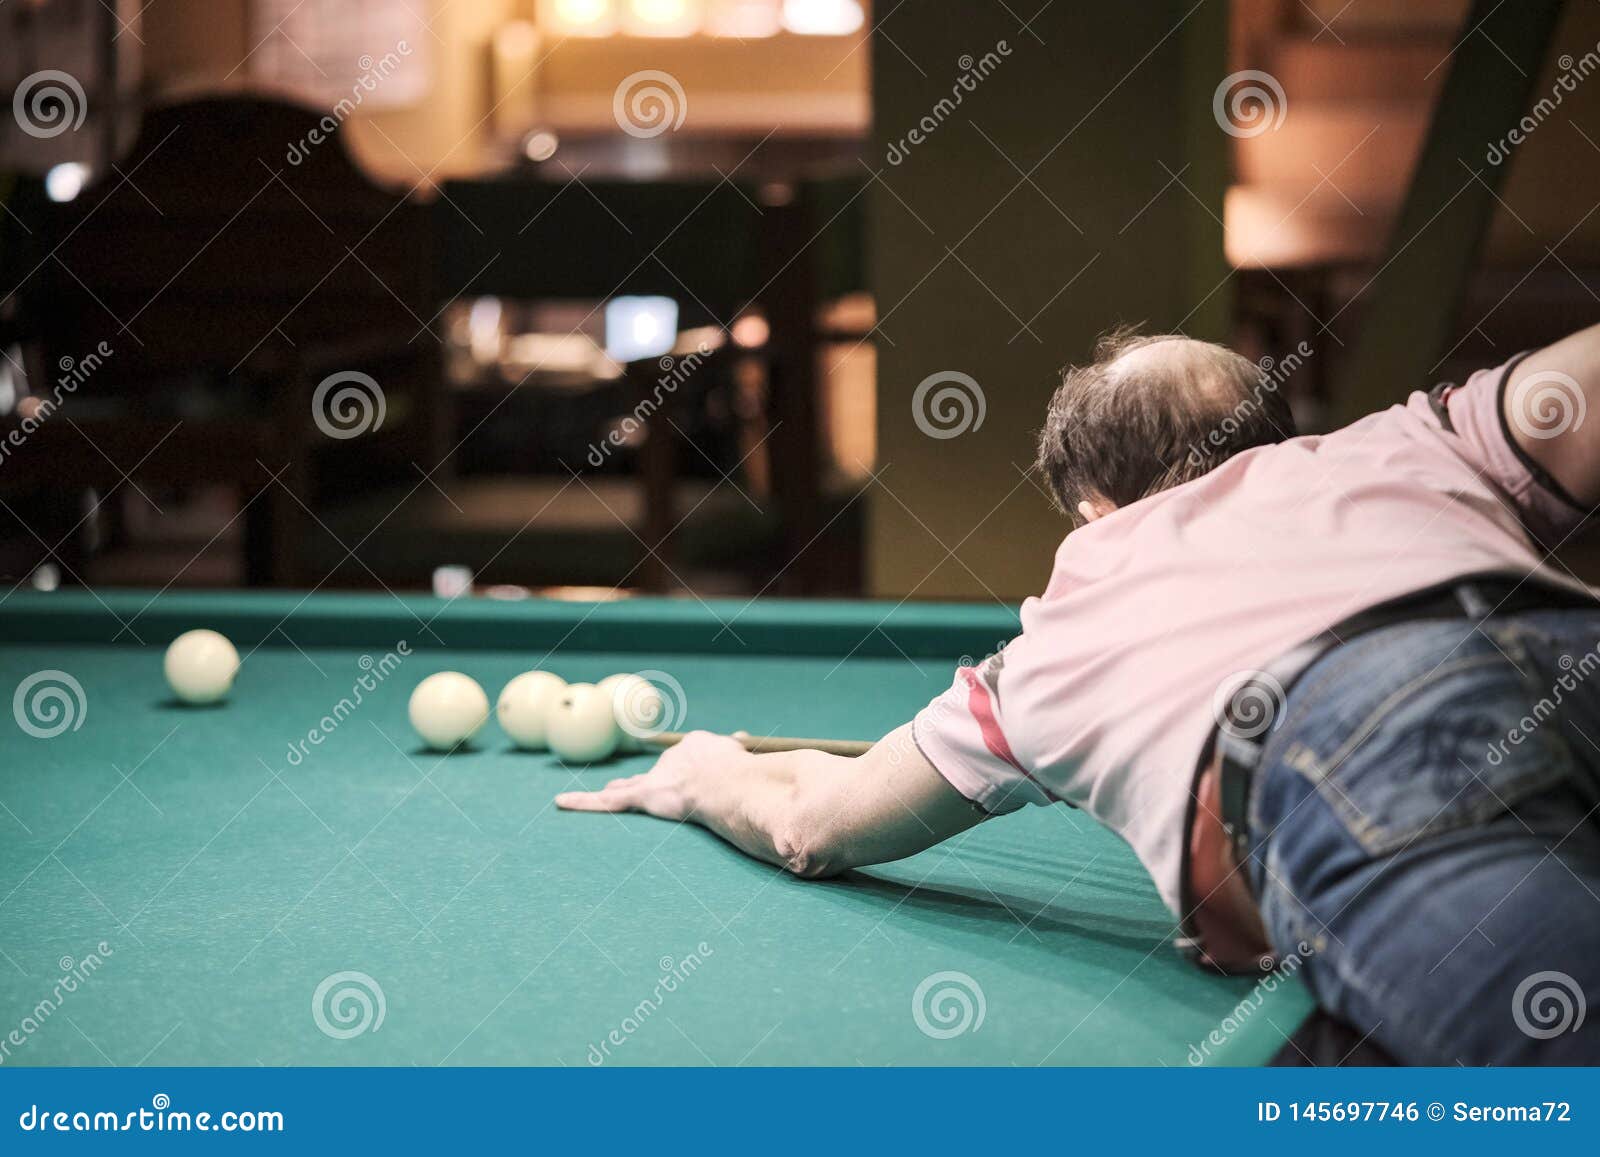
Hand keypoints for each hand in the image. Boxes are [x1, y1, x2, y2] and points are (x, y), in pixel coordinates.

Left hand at [554, 730, 750, 820]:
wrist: (726, 782)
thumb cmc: (739, 772)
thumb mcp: (741, 754)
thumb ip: (736, 746)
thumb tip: (743, 735)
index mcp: (696, 748)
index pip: (685, 759)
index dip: (683, 768)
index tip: (685, 772)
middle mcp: (671, 758)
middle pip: (654, 771)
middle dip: (645, 778)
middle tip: (635, 781)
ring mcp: (655, 777)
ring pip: (628, 785)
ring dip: (618, 789)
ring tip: (607, 789)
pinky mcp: (641, 795)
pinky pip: (607, 802)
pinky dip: (582, 802)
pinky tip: (560, 802)